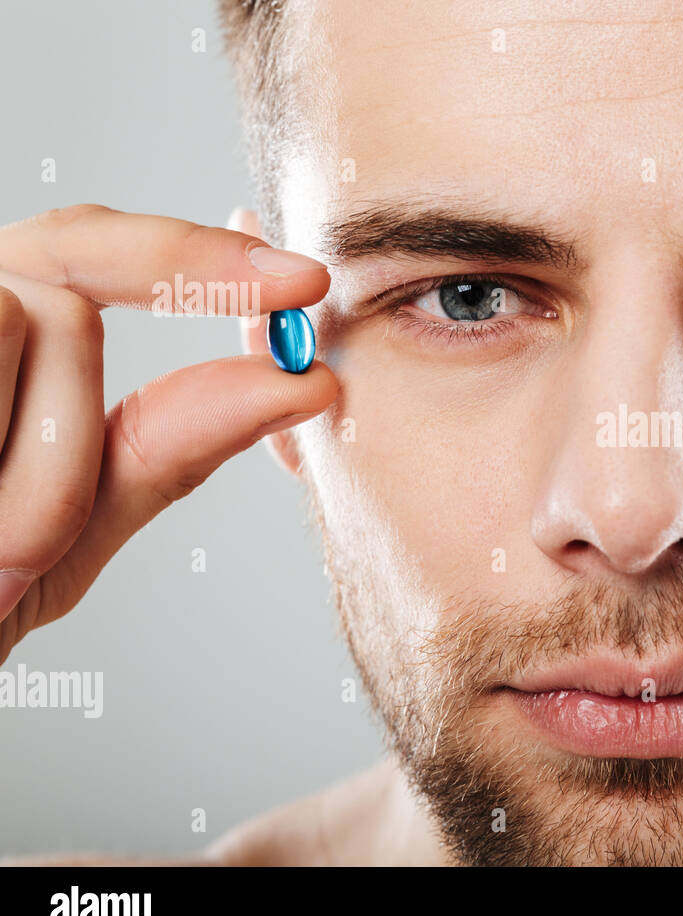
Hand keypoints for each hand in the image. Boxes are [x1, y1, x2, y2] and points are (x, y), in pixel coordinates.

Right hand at [0, 204, 337, 662]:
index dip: (196, 258)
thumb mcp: (64, 525)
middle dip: (67, 445)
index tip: (305, 283)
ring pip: (21, 334)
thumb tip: (305, 382)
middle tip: (11, 556)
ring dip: (25, 487)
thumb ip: (168, 444)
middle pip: (56, 307)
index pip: (91, 245)